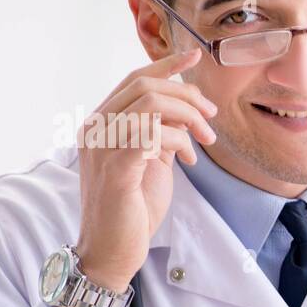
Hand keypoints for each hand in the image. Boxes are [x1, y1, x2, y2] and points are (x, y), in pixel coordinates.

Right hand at [63, 49, 217, 306]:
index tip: (194, 56)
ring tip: (205, 140)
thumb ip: (159, 134)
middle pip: (144, 85)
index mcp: (100, 124)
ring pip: (150, 104)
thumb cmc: (132, 209)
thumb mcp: (149, 162)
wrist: (112, 250)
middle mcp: (94, 128)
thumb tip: (183, 114)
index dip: (165, 65)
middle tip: (212, 118)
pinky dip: (179, 142)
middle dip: (187, 95)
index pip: (133, 80)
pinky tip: (188, 162)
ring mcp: (101, 146)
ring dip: (188, 117)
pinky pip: (153, 134)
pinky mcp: (116, 166)